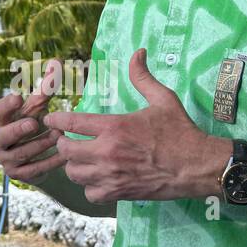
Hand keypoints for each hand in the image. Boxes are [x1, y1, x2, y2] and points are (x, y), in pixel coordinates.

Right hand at [0, 57, 65, 181]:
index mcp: (1, 120)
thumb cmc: (32, 124)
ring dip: (42, 144)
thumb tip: (56, 61)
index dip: (6, 105)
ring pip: (23, 152)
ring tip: (59, 136)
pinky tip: (65, 156)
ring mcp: (6, 159)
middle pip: (4, 135)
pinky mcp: (17, 174)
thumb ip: (45, 88)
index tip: (18, 97)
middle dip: (18, 130)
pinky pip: (34, 169)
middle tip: (33, 123)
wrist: (31, 158)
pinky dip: (50, 162)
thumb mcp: (37, 107)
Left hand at [42, 48, 220, 202]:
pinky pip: (90, 193)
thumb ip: (143, 77)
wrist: (196, 165)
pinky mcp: (119, 192)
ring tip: (81, 160)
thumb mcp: (163, 99)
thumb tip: (138, 52)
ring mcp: (111, 174)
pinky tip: (97, 179)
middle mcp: (108, 151)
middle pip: (66, 150)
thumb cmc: (180, 131)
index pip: (72, 121)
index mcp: (115, 126)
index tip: (50, 120)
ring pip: (74, 173)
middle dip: (64, 144)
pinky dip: (90, 187)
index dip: (56, 120)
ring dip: (75, 165)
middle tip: (68, 140)